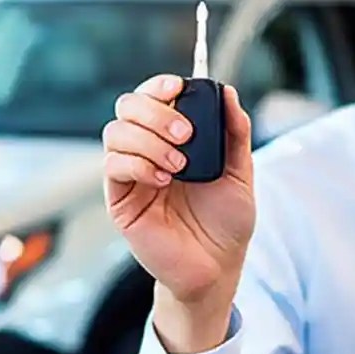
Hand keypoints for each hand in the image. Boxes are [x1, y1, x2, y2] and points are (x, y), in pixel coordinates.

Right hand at [102, 74, 256, 352]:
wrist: (217, 267)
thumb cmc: (227, 223)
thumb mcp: (240, 172)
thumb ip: (235, 133)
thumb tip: (228, 93)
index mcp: (171, 138)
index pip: (151, 98)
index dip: (158, 85)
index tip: (177, 85)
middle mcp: (145, 150)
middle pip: (127, 107)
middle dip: (154, 111)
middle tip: (184, 133)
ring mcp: (130, 175)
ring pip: (116, 133)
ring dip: (148, 140)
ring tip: (179, 164)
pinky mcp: (119, 200)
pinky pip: (114, 167)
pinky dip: (138, 165)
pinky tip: (163, 179)